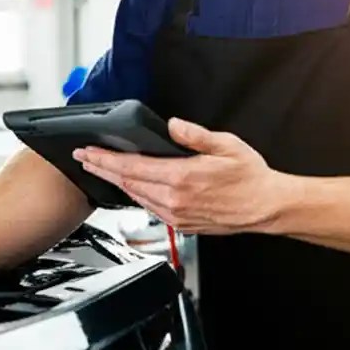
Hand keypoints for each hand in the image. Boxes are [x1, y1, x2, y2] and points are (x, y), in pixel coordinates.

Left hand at [73, 117, 282, 234]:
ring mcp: (176, 214)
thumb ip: (194, 135)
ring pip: (135, 197)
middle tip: (83, 158)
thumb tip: (172, 125)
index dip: (105, 160)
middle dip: (101, 169)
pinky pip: (149, 208)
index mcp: (182, 178)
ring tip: (100, 169)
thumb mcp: (226, 145)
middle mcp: (175, 200)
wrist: (266, 207)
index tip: (88, 152)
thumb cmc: (250, 177)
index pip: (132, 167)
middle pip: (127, 183)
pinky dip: (135, 194)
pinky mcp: (181, 223)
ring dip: (115, 182)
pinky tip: (130, 186)